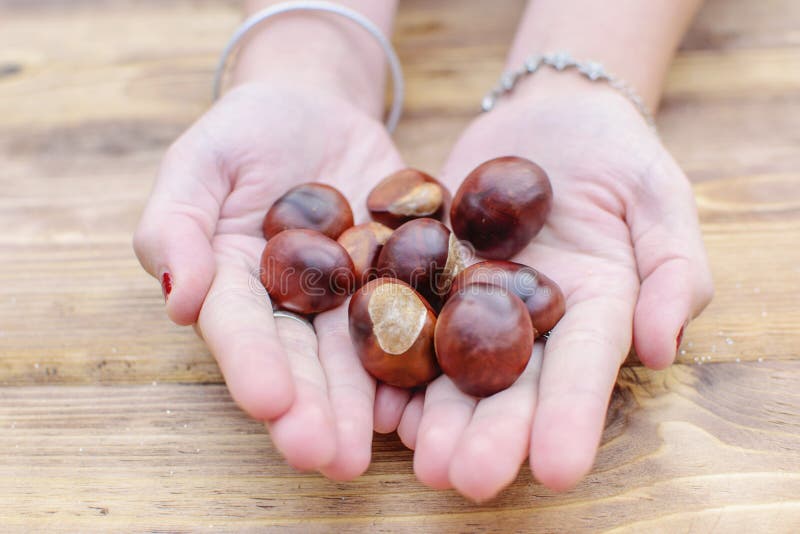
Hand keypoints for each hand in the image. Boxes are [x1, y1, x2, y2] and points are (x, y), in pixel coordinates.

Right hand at [133, 82, 411, 478]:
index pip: (241, 330)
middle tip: (330, 458)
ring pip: (360, 356)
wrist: (318, 109)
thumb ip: (175, 224)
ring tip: (377, 450)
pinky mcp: (402, 278)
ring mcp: (352, 297)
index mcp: (236, 285)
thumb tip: (179, 297)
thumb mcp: (200, 160)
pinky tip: (434, 392)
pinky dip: (425, 353)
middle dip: (316, 409)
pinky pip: (417, 314)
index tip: (268, 403)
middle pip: (304, 361)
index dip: (253, 366)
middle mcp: (294, 307)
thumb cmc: (246, 132)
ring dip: (367, 405)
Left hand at [398, 78, 713, 500]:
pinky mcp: (431, 273)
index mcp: (595, 311)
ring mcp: (477, 300)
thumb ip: (676, 272)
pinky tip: (377, 395)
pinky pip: (411, 316)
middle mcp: (533, 320)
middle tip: (464, 481)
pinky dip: (393, 357)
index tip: (559, 468)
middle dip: (490, 434)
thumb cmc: (618, 154)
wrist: (548, 113)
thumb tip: (660, 348)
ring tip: (419, 458)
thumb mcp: (659, 199)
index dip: (572, 418)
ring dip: (436, 415)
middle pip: (512, 384)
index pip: (584, 370)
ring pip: (455, 366)